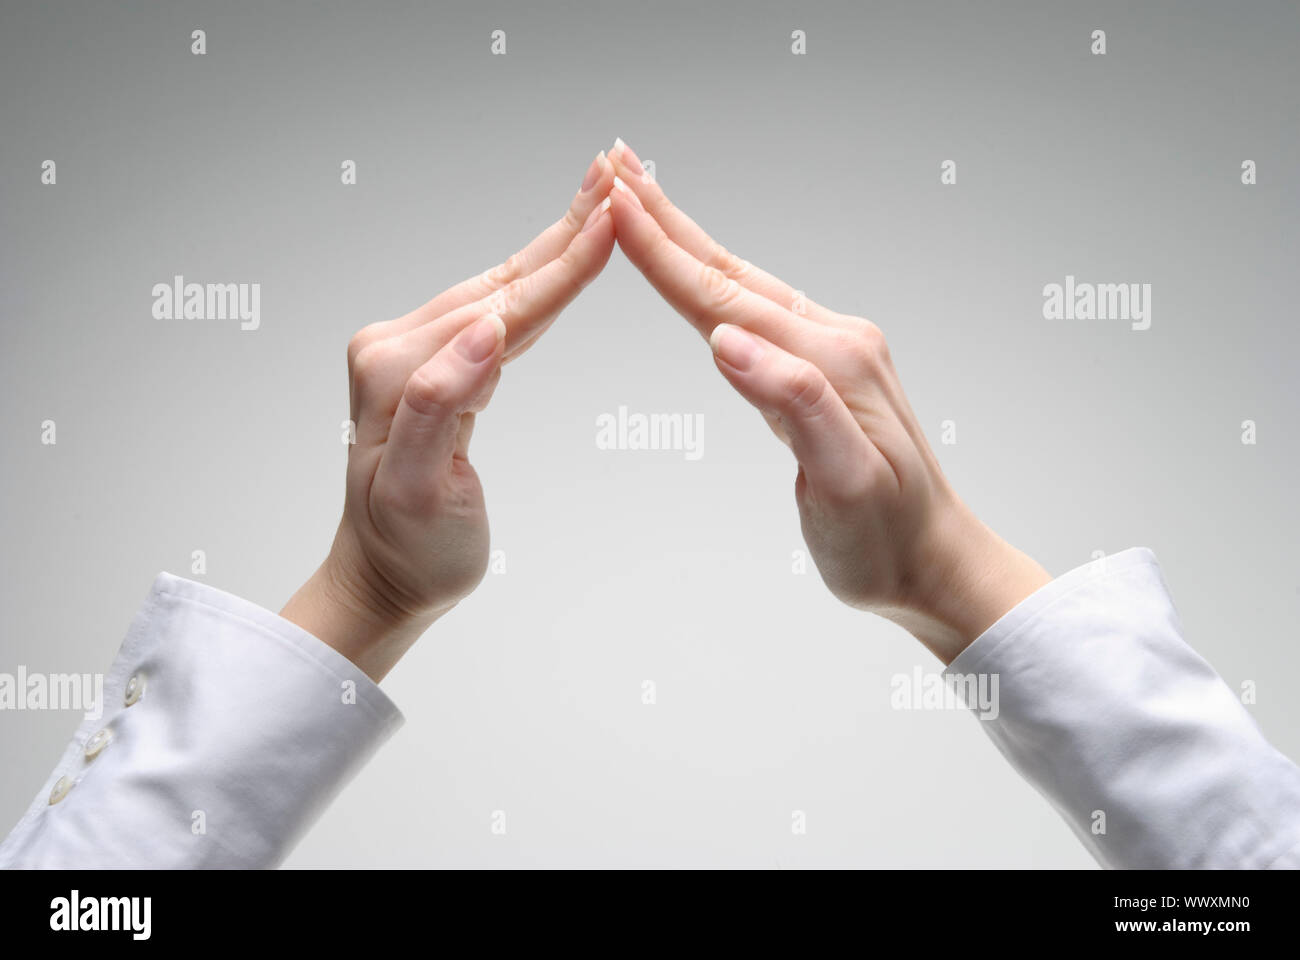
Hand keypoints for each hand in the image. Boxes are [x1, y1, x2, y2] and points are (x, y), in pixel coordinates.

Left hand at [282, 151, 617, 679]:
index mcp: (399, 371)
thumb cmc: (411, 549)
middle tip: (614, 173)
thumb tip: (482, 330)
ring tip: (601, 202)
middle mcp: (398, 347)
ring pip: (502, 290)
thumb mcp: (421, 492)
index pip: (502, 308)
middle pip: (503, 282)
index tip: (613, 216)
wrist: (385, 578)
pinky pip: (495, 313)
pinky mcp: (432, 364)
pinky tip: (561, 261)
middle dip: (566, 232)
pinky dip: (536, 283)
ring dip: (555, 247)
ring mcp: (413, 352)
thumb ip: (441, 405)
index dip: (565, 265)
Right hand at [606, 140, 1048, 662]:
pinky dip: (715, 283)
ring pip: (741, 287)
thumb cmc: (885, 537)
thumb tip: (727, 343)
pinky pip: (758, 312)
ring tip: (645, 203)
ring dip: (688, 243)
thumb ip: (794, 406)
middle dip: (667, 222)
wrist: (936, 561)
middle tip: (615, 165)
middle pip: (730, 275)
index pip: (724, 300)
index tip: (615, 203)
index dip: (663, 254)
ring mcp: (831, 351)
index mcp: (828, 362)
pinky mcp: (826, 371)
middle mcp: (832, 341)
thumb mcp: (843, 485)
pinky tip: (702, 278)